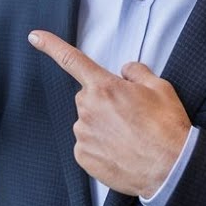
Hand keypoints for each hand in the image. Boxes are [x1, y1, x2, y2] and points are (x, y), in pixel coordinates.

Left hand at [29, 30, 191, 197]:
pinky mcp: (83, 156)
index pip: (71, 60)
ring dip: (103, 126)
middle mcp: (88, 108)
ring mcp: (83, 134)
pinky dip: (100, 147)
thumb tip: (125, 71)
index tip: (34, 37)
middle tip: (129, 116)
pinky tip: (120, 152)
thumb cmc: (166, 128)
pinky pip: (87, 145)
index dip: (51, 45)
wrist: (170, 168)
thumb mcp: (160, 87)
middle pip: (88, 98)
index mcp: (105, 87)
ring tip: (129, 138)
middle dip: (104, 102)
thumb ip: (136, 72)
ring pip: (87, 122)